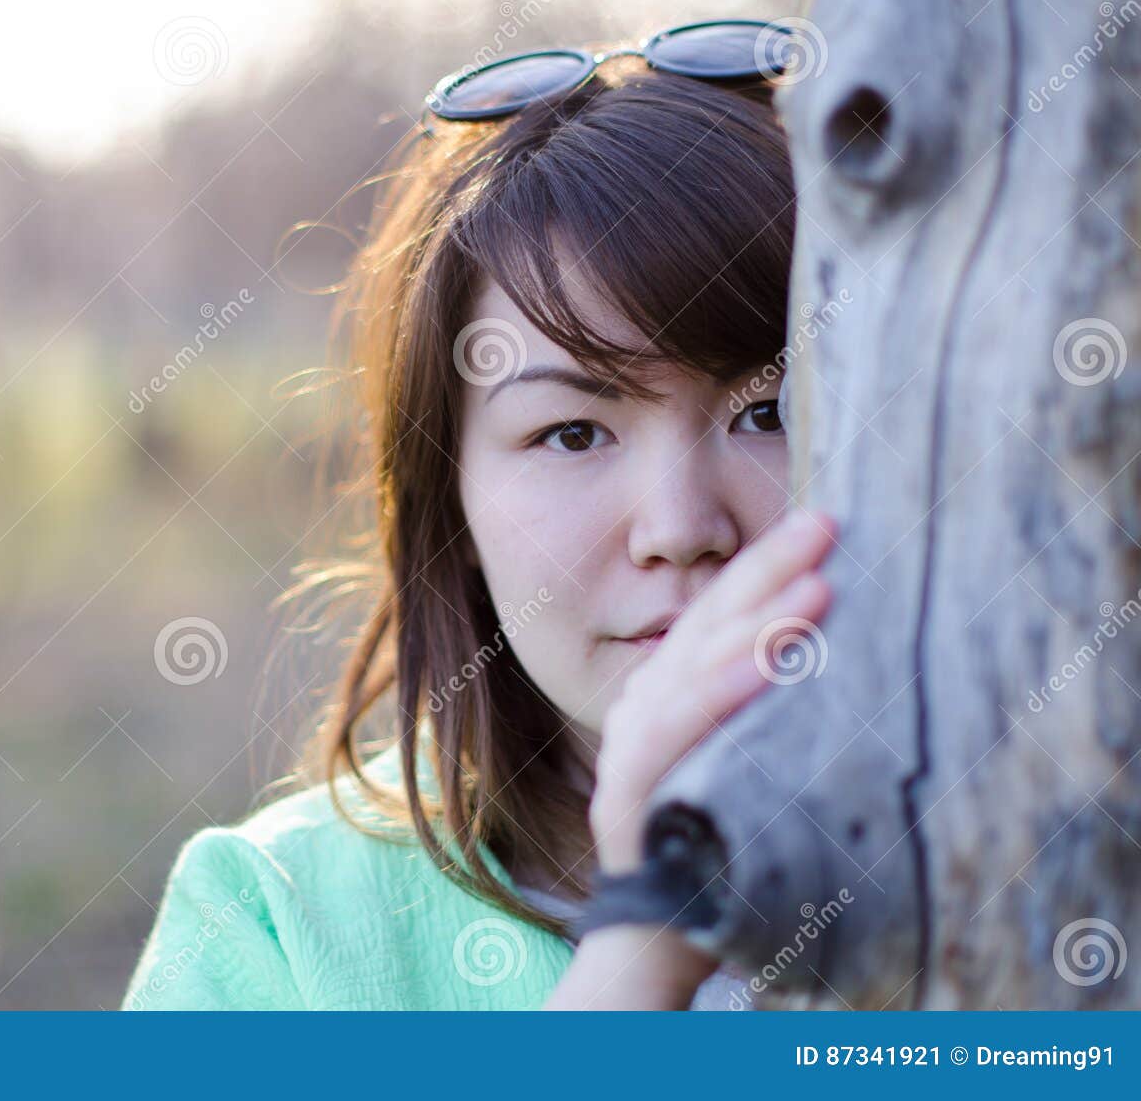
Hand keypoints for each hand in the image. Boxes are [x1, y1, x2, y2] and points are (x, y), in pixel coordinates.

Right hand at [590, 506, 836, 874]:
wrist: (660, 941)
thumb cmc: (721, 850)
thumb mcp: (750, 762)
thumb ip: (770, 711)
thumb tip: (840, 654)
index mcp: (669, 695)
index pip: (717, 616)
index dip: (766, 567)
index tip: (824, 524)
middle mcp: (644, 708)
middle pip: (705, 623)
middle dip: (767, 570)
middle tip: (827, 525)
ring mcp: (630, 746)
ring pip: (692, 666)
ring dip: (756, 624)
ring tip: (815, 589)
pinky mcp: (626, 790)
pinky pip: (674, 728)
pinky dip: (722, 689)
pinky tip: (770, 661)